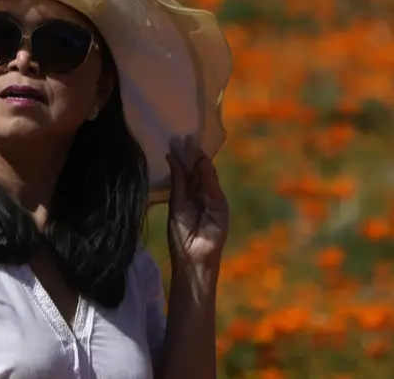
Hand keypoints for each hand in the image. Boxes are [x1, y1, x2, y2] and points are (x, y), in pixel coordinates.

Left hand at [165, 137, 228, 277]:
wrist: (194, 256)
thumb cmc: (181, 234)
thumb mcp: (177, 202)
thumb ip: (179, 180)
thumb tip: (172, 157)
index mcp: (187, 195)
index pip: (186, 173)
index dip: (182, 158)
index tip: (176, 142)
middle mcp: (200, 195)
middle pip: (197, 172)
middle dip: (192, 156)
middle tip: (186, 137)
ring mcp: (212, 199)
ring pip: (207, 177)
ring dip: (201, 162)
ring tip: (193, 146)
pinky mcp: (221, 205)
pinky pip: (214, 187)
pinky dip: (209, 175)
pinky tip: (203, 164)